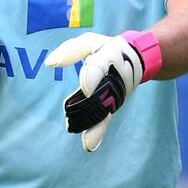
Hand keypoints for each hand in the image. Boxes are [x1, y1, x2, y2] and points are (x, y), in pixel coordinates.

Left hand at [45, 31, 145, 151]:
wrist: (137, 58)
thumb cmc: (106, 48)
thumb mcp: (90, 42)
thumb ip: (70, 51)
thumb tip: (49, 63)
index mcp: (110, 55)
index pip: (100, 66)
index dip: (93, 77)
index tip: (85, 88)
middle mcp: (116, 77)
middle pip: (101, 92)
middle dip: (86, 105)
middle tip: (71, 117)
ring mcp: (117, 93)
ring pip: (102, 108)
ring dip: (89, 120)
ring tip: (72, 129)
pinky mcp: (114, 104)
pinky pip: (105, 118)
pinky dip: (97, 131)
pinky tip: (88, 144)